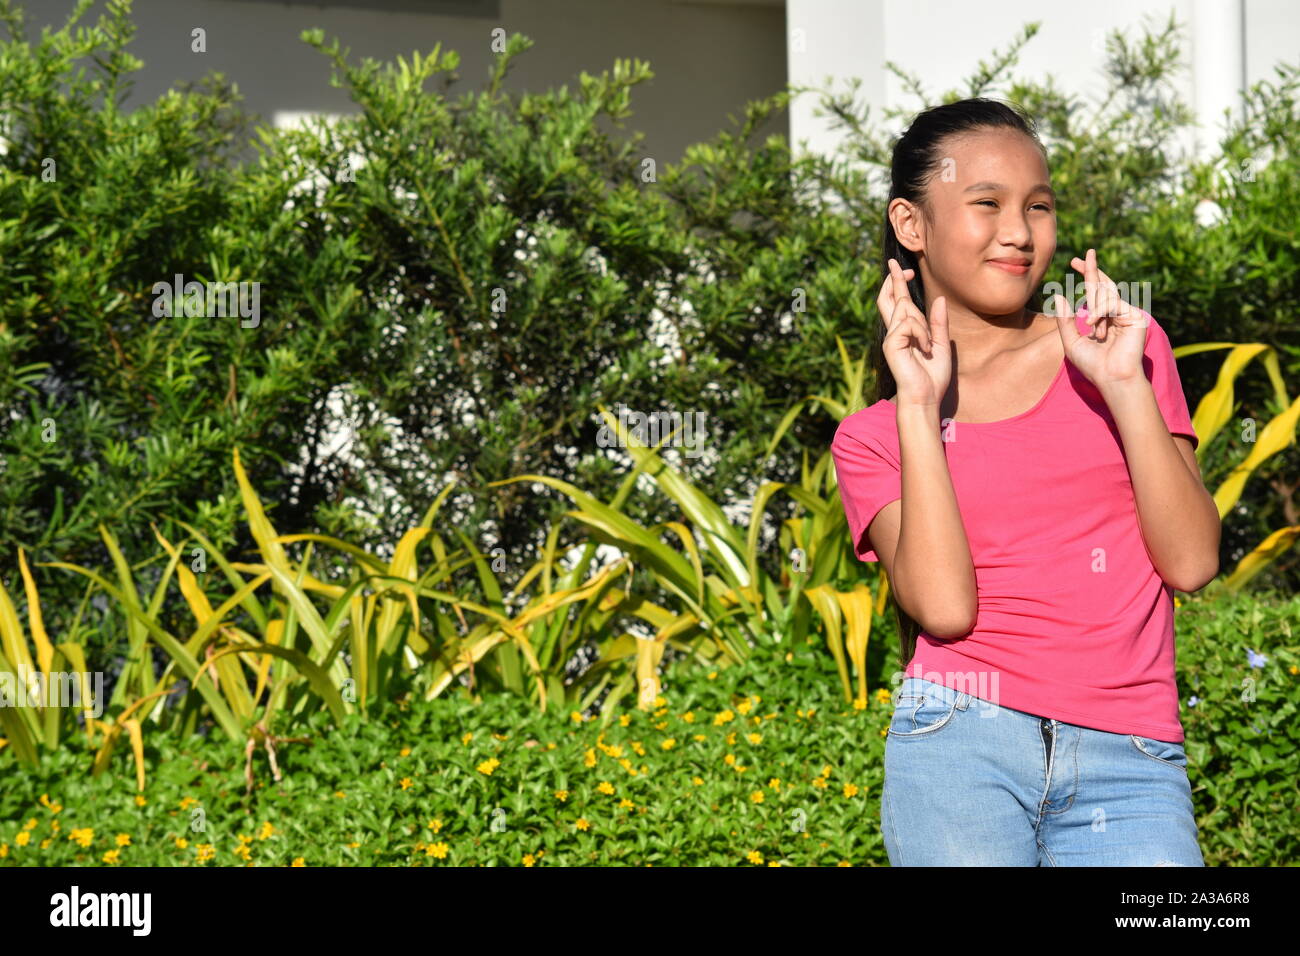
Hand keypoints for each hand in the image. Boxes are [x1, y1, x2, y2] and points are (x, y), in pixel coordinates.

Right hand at [877, 258, 950, 408]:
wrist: (926, 397)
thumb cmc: (933, 376)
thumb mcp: (941, 344)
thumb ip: (938, 323)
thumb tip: (939, 299)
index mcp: (906, 332)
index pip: (898, 302)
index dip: (898, 283)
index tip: (904, 269)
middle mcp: (895, 332)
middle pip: (889, 299)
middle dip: (893, 280)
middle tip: (894, 264)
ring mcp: (891, 337)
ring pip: (905, 311)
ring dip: (922, 324)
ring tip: (928, 346)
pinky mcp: (890, 344)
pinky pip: (908, 324)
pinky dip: (921, 334)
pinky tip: (925, 349)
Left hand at [1051, 247, 1147, 389]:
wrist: (1111, 378)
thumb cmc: (1093, 365)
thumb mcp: (1071, 341)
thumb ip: (1065, 319)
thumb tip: (1058, 295)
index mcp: (1103, 318)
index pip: (1095, 292)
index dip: (1088, 275)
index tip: (1075, 263)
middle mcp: (1116, 314)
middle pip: (1104, 285)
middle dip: (1092, 270)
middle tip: (1082, 255)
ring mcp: (1127, 314)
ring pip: (1106, 295)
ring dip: (1094, 308)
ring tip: (1090, 326)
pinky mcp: (1134, 316)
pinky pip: (1112, 304)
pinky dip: (1099, 312)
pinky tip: (1093, 325)